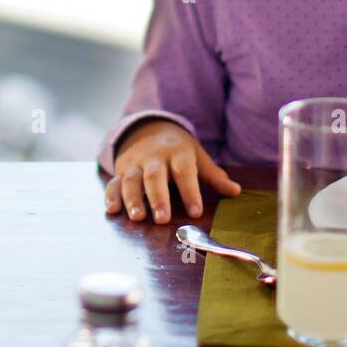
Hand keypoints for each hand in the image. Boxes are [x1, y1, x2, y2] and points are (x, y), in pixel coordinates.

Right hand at [103, 121, 240, 223]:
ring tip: (137, 217)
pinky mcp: (121, 171)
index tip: (196, 212)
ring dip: (132, 198)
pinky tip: (112, 210)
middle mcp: (155, 157)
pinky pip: (113, 182)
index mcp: (178, 153)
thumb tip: (236, 191)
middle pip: (155, 175)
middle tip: (162, 219)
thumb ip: (214, 176)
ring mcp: (136, 164)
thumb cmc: (178, 148)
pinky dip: (111, 196)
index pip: (185, 171)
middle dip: (158, 197)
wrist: (149, 127)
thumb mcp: (197, 156)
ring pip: (131, 180)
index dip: (190, 191)